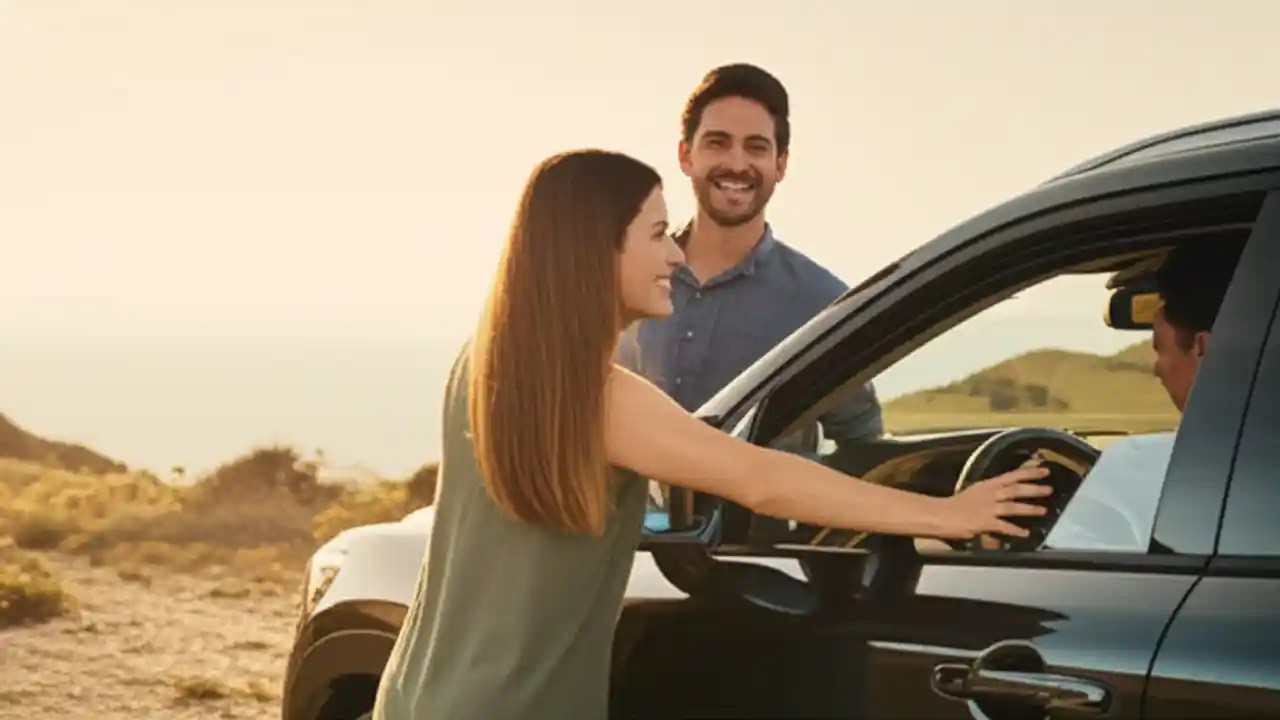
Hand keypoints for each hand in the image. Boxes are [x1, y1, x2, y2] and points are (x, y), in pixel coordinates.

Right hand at [937, 466, 1052, 540]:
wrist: (940, 515)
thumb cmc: (952, 505)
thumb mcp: (972, 494)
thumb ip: (987, 496)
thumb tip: (997, 498)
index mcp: (986, 485)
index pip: (1011, 476)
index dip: (1029, 473)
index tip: (1044, 470)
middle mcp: (990, 494)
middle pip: (1015, 489)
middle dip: (1034, 488)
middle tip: (1049, 488)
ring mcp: (988, 508)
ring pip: (1013, 506)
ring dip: (1029, 508)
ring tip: (1043, 510)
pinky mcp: (986, 522)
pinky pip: (1004, 527)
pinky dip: (1015, 530)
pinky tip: (1025, 534)